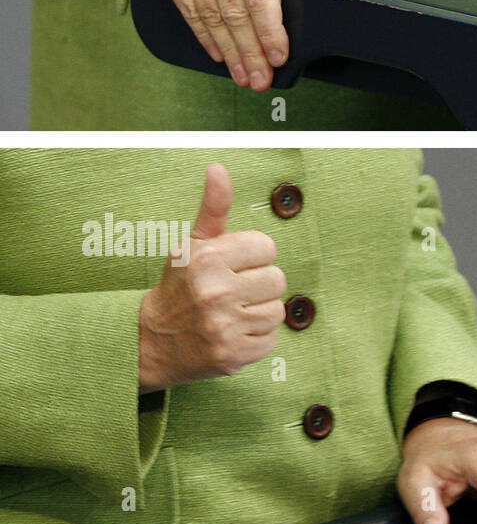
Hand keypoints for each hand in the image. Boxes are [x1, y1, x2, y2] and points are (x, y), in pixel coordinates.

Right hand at [138, 164, 285, 393]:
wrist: (152, 341)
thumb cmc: (180, 287)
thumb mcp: (192, 244)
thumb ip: (213, 208)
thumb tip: (218, 168)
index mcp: (207, 258)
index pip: (267, 247)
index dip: (253, 256)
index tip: (234, 266)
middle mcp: (215, 292)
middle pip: (278, 279)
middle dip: (258, 285)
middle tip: (233, 292)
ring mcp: (225, 327)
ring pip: (277, 311)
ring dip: (259, 313)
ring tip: (232, 313)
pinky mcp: (234, 355)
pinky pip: (272, 340)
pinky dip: (256, 338)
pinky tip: (233, 333)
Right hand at [155, 0, 339, 89]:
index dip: (270, 31)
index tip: (280, 57)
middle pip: (236, 13)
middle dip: (252, 52)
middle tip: (263, 81)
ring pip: (212, 16)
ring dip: (231, 52)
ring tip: (245, 77)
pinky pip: (189, 9)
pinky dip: (205, 36)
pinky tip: (221, 56)